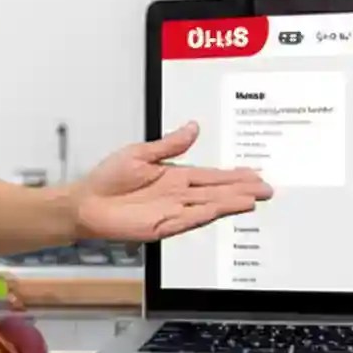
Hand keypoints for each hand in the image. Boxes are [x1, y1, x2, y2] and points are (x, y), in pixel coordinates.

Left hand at [71, 121, 273, 241]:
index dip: (233, 175)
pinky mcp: (161, 226)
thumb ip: (169, 144)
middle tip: (267, 188)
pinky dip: (205, 215)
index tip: (254, 173)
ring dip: (230, 203)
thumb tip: (192, 127)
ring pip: (208, 205)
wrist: (86, 203)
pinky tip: (221, 210)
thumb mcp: (140, 153)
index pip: (211, 176)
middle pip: (216, 191)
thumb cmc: (107, 180)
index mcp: (174, 176)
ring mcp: (171, 211)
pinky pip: (188, 219)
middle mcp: (177, 194)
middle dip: (242, 189)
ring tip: (253, 199)